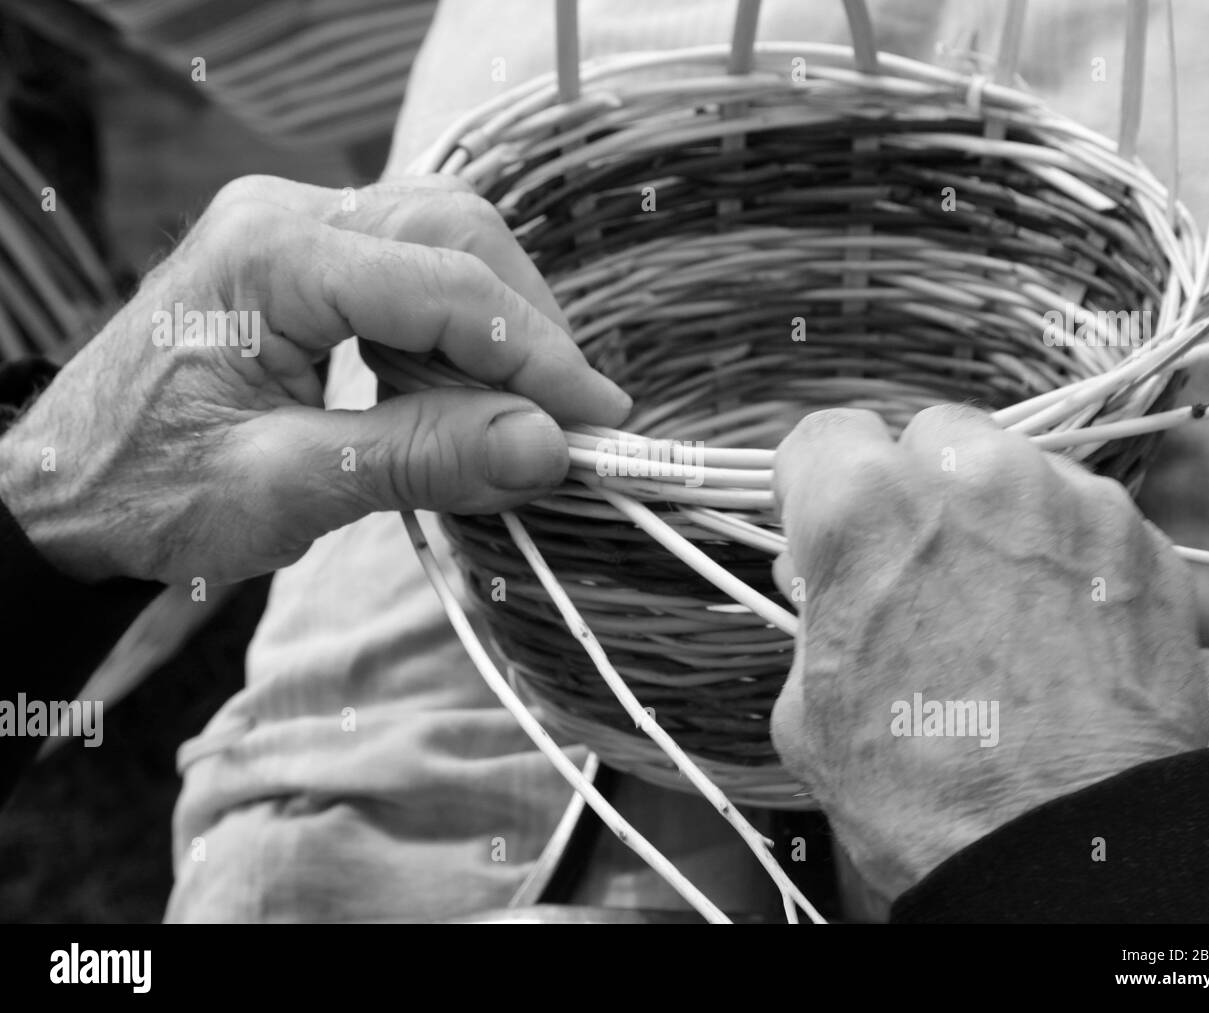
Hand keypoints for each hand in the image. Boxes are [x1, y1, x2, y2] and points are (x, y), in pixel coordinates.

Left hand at [0, 175, 628, 584]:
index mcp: (272, 255)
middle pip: (459, 234)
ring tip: (512, 420)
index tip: (600, 421)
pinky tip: (455, 400)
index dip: (538, 355)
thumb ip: (420, 459)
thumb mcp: (286, 488)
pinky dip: (456, 337)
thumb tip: (548, 447)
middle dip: (529, 327)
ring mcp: (297, 228)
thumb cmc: (148, 491)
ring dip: (499, 330)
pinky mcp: (308, 260)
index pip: (446, 286)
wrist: (62, 489)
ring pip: (447, 245)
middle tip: (570, 418)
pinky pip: (415, 274)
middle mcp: (288, 214)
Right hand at [769, 406, 1208, 914]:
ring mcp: (1063, 499)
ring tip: (999, 603)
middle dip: (914, 490)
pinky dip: (1061, 550)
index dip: (816, 485)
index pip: (822, 437)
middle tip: (918, 568)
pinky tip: (1059, 623)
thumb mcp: (808, 707)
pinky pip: (1079, 515)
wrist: (1064, 850)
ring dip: (992, 515)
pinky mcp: (1136, 537)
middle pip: (925, 440)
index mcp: (864, 509)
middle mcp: (967, 478)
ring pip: (1009, 470)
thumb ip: (813, 612)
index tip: (826, 525)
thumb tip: (822, 579)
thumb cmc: (920, 790)